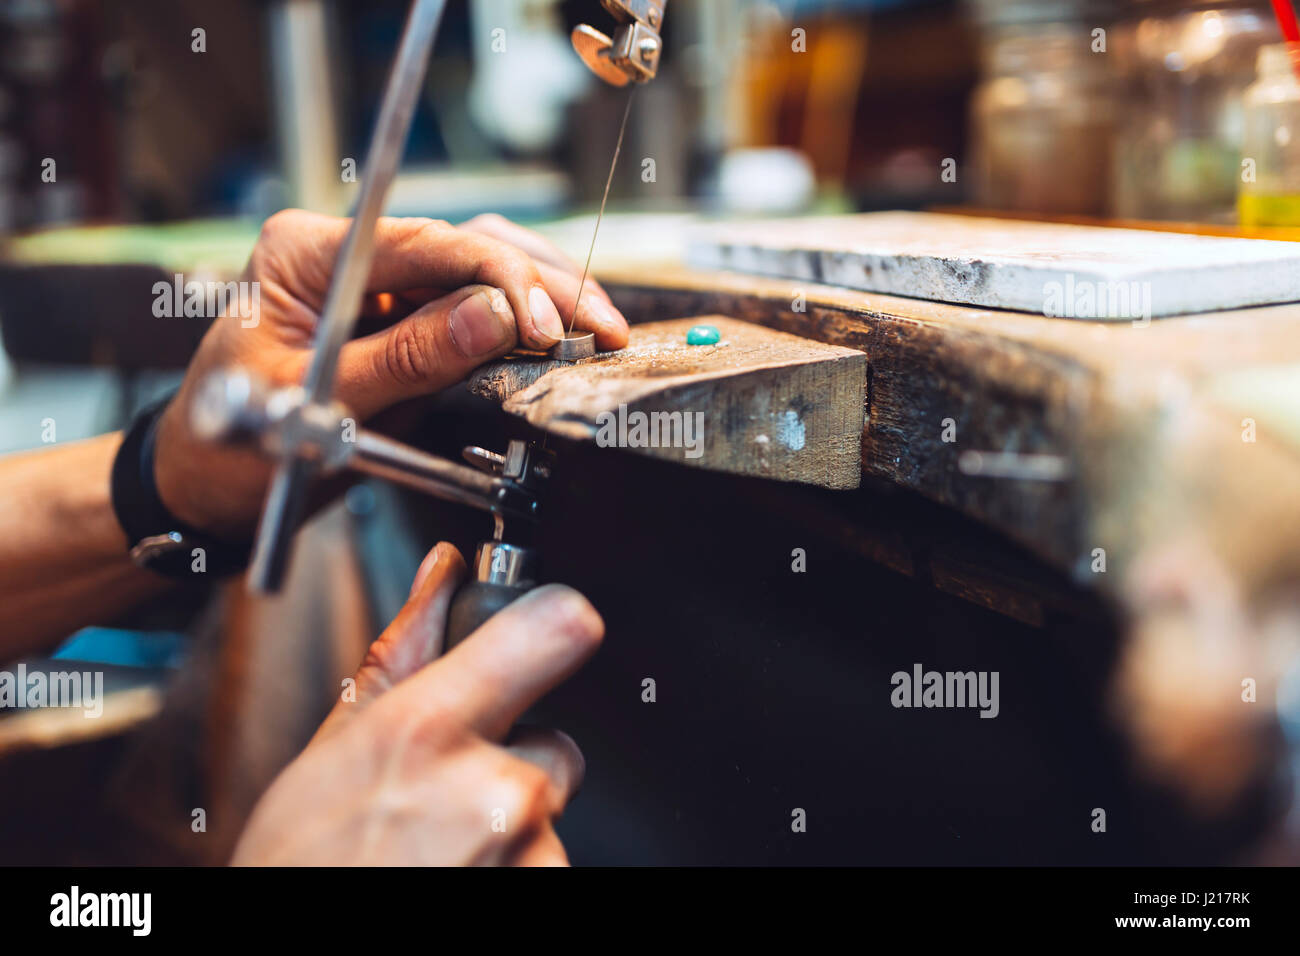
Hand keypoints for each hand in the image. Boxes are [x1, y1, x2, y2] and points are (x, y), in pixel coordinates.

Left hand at [154, 210, 627, 536]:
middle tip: (599, 327)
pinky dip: (526, 324)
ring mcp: (380, 287)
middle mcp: (348, 255)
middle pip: (466, 245)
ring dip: (548, 298)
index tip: (543, 322)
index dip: (497, 277)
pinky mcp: (404, 321)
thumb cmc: (234, 450)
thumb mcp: (317, 409)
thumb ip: (407, 360)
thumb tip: (494, 320)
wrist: (209, 487)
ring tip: (601, 330)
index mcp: (306, 253)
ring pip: (483, 269)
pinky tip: (568, 335)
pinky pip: (475, 310)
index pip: (424, 243)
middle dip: (542, 284)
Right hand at [231, 543, 603, 865]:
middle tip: (442, 802)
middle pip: (556, 743)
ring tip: (436, 853)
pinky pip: (547, 861)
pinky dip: (512, 868)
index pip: (557, 629)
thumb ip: (402, 653)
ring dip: (510, 827)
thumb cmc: (302, 866)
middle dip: (512, 765)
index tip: (546, 631)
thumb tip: (443, 573)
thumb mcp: (333, 750)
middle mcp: (494, 791)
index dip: (554, 624)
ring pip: (549, 812)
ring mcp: (527, 854)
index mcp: (432, 730)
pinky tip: (453, 875)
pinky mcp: (545, 890)